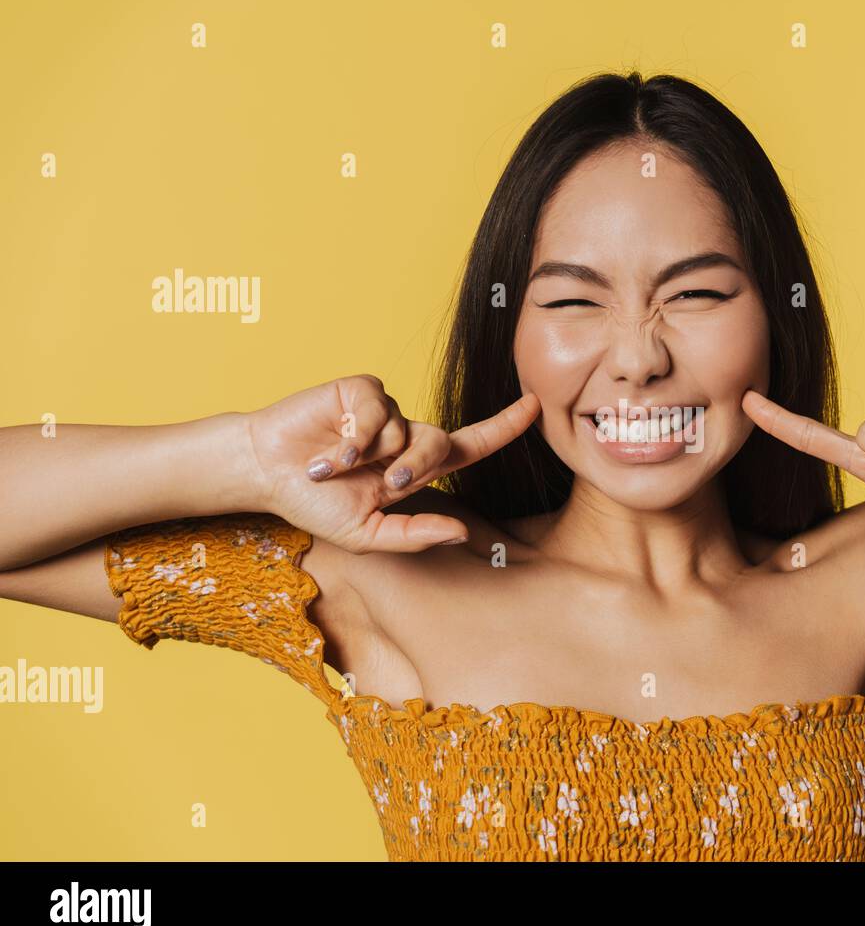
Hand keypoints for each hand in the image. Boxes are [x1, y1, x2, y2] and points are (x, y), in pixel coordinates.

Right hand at [241, 374, 538, 551]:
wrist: (267, 474)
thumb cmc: (316, 504)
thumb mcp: (366, 533)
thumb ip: (413, 534)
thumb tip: (460, 532)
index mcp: (414, 467)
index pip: (471, 445)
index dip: (504, 426)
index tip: (536, 406)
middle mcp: (405, 434)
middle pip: (441, 442)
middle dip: (417, 464)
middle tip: (386, 481)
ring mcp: (385, 410)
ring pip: (407, 428)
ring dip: (372, 455)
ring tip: (335, 467)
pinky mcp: (360, 391)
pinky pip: (378, 409)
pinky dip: (355, 437)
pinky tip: (330, 452)